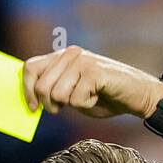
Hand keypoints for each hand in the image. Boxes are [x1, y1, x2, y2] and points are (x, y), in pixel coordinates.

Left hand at [23, 46, 162, 119]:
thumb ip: (52, 91)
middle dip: (50, 105)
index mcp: (61, 57)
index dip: (27, 90)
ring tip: (87, 97)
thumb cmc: (102, 96)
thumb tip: (31, 102)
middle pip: (42, 86)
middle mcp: (70, 54)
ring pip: (57, 94)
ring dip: (72, 104)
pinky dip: (87, 105)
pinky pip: (76, 100)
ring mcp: (82, 61)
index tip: (33, 108)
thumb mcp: (71, 94)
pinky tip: (97, 96)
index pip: (30, 68)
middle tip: (65, 107)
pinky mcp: (94, 71)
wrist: (135, 95)